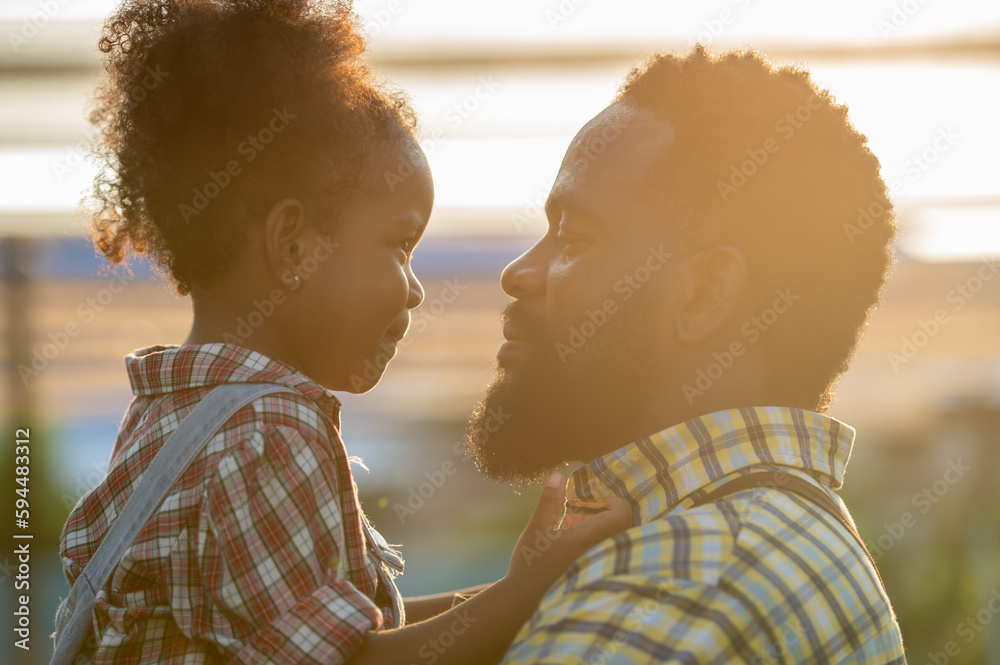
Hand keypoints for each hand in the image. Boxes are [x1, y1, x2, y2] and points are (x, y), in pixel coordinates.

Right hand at [507, 472, 630, 586]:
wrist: (526, 600)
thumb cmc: (531, 561)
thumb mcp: (537, 526)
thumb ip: (550, 501)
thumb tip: (557, 476)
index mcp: (590, 538)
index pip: (621, 516)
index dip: (618, 504)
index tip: (605, 499)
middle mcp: (602, 553)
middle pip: (621, 529)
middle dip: (606, 517)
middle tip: (583, 513)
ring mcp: (601, 568)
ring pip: (615, 543)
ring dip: (600, 531)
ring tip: (572, 528)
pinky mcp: (597, 579)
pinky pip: (609, 557)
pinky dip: (598, 546)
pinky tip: (574, 546)